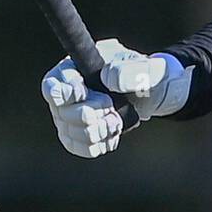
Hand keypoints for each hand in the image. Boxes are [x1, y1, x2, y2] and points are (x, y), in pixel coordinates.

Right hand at [41, 39, 192, 158]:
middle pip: (60, 111)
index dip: (64, 94)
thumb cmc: (150, 74)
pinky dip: (94, 146)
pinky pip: (75, 145)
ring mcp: (72, 112)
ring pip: (68, 131)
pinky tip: (110, 138)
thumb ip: (128, 71)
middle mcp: (70, 89)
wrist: (158, 92)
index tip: (83, 96)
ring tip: (115, 124)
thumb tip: (107, 78)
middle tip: (111, 109)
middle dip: (88, 115)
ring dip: (93, 133)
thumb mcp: (147, 68)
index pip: (53, 82)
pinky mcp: (80, 131)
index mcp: (79, 65)